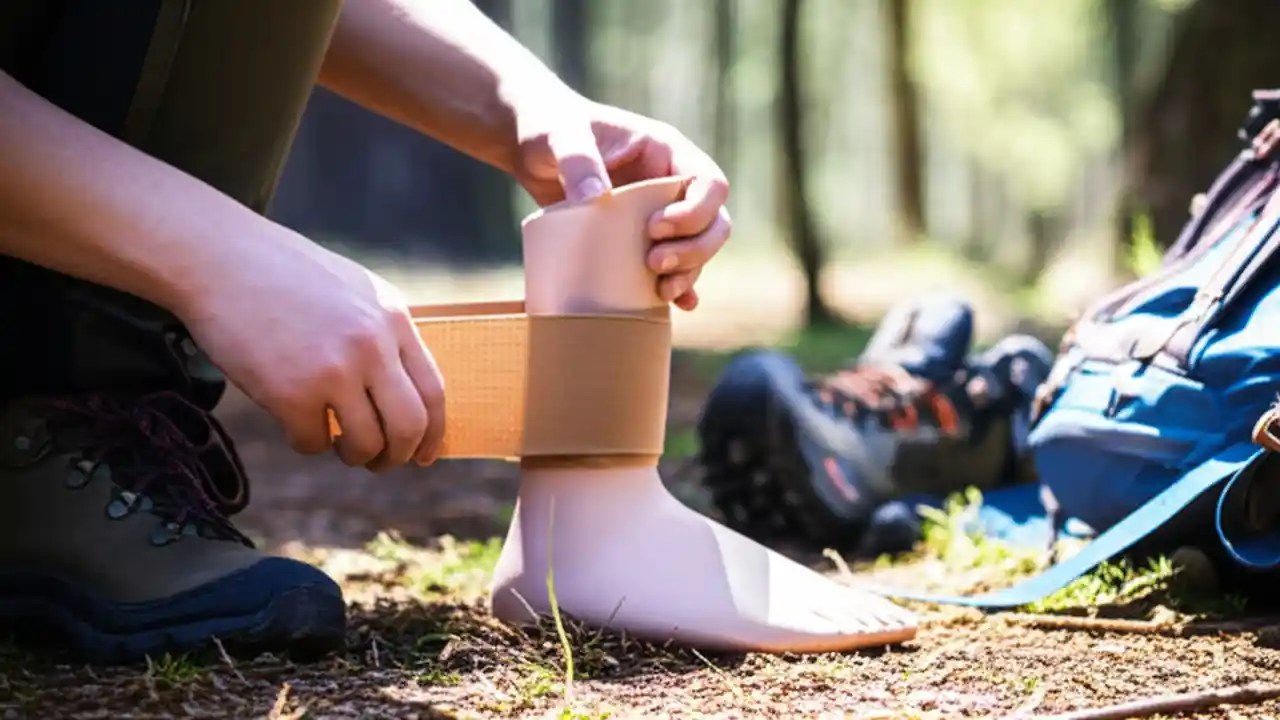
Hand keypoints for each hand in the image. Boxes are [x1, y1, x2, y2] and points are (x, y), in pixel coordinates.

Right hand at [180, 229, 445, 470]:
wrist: (217, 257)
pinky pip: (313, 442)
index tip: (423, 456)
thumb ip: (382, 333)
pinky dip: (307, 443)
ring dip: (353, 455)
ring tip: (337, 444)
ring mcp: (334, 369)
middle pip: (409, 426)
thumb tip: (404, 391)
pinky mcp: (291, 392)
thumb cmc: (281, 272)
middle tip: (379, 462)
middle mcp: (372, 345)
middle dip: (398, 455)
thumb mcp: (353, 289)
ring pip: (366, 443)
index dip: (433, 433)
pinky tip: (295, 424)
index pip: (432, 391)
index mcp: (392, 318)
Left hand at [510, 94, 730, 310]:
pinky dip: (679, 285)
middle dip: (695, 249)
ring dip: (689, 272)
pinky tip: (676, 304)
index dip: (695, 211)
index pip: (710, 183)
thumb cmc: (550, 129)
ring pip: (698, 248)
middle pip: (714, 222)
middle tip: (654, 263)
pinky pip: (673, 264)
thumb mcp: (560, 135)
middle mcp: (671, 183)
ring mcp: (660, 212)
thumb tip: (595, 199)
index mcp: (666, 152)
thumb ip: (577, 160)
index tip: (655, 227)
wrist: (531, 147)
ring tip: (660, 291)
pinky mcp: (641, 237)